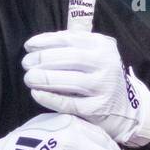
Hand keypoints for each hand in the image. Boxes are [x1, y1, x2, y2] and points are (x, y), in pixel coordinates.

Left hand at [22, 31, 149, 147]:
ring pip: (70, 81)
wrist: (124, 106)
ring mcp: (103, 87)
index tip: (28, 46)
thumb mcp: (94, 52)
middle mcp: (106, 64)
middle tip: (25, 63)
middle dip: (42, 60)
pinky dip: (50, 98)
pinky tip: (36, 93)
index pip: (70, 40)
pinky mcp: (97, 109)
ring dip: (44, 78)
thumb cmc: (99, 74)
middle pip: (69, 59)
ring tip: (28, 78)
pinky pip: (69, 103)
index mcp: (103, 45)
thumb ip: (71, 44)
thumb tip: (37, 43)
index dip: (46, 41)